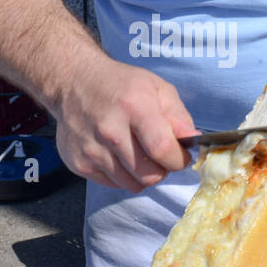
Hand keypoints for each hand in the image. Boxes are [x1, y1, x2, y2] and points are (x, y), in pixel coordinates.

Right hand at [52, 49, 195, 190]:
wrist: (72, 82)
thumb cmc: (120, 85)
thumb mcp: (156, 88)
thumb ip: (178, 116)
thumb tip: (193, 141)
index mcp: (134, 107)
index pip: (163, 150)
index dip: (178, 160)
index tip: (180, 156)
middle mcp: (110, 130)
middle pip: (149, 175)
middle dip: (162, 169)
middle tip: (158, 155)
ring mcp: (91, 149)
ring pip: (132, 185)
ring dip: (141, 174)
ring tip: (137, 153)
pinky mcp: (79, 163)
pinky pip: (113, 184)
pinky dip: (121, 175)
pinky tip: (117, 154)